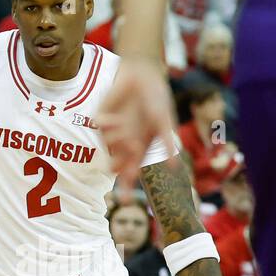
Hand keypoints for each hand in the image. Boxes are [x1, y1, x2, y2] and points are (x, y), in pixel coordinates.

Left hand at [99, 56, 178, 187]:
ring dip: (118, 144)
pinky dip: (110, 126)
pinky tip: (118, 119)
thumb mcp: (164, 121)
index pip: (130, 173)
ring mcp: (111, 131)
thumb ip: (166, 141)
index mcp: (139, 148)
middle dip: (117, 169)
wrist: (143, 74)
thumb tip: (174, 166)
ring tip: (128, 132)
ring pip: (108, 148)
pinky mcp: (101, 117)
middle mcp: (123, 142)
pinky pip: (101, 129)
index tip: (126, 202)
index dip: (127, 189)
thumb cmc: (157, 99)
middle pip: (114, 167)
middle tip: (124, 172)